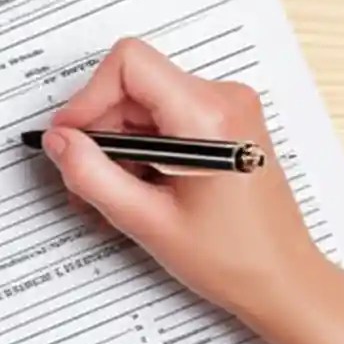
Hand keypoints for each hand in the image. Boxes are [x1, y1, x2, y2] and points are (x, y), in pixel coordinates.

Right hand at [46, 38, 343, 330]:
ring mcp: (229, 108)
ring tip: (116, 194)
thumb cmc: (233, 258)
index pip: (129, 63)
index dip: (89, 98)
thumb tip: (59, 141)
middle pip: (135, 85)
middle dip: (102, 130)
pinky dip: (145, 147)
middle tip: (85, 180)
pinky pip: (168, 117)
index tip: (72, 138)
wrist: (284, 279)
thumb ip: (93, 175)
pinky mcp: (228, 122)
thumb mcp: (148, 221)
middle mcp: (224, 99)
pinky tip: (143, 187)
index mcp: (208, 115)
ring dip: (121, 144)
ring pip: (147, 103)